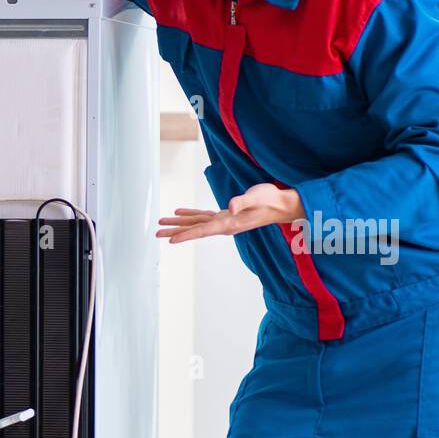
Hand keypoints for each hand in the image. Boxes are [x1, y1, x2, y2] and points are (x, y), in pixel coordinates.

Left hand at [156, 183, 304, 242]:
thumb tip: (231, 207)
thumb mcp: (258, 197)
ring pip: (196, 223)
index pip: (202, 230)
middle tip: (156, 233)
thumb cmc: (271, 200)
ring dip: (179, 224)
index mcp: (229, 223)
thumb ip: (244, 202)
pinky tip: (180, 213)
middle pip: (194, 229)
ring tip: (162, 223)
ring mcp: (224, 221)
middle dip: (175, 231)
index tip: (170, 240)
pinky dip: (191, 215)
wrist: (282, 205)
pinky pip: (204, 216)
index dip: (186, 235)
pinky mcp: (226, 215)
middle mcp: (224, 225)